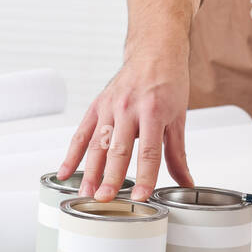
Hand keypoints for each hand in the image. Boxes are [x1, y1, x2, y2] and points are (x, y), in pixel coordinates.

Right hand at [56, 47, 193, 201]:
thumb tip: (186, 181)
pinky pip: (81, 132)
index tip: (142, 196)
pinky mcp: (97, 105)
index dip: (146, 176)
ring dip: (90, 171)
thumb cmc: (169, 82)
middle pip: (118, 149)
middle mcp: (129, 107)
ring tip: (86, 194)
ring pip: (97, 144)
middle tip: (106, 199)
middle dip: (111, 177)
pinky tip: (65, 172)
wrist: (155, 52)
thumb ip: (177, 154)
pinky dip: (72, 154)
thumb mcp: (179, 118)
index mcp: (154, 111)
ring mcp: (110, 106)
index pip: (150, 151)